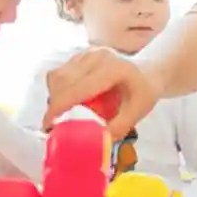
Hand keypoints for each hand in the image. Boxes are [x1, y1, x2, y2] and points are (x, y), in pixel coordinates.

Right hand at [44, 47, 161, 138]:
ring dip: (55, 97)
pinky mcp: (80, 56)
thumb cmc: (143, 92)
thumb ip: (119, 127)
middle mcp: (97, 56)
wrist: (147, 72)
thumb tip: (97, 143)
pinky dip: (59, 90)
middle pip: (62, 79)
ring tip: (64, 114)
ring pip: (57, 75)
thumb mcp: (138, 111)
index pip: (79, 87)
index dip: (60, 106)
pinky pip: (60, 73)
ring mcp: (87, 53)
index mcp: (113, 69)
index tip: (49, 126)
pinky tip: (70, 101)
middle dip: (54, 104)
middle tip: (54, 125)